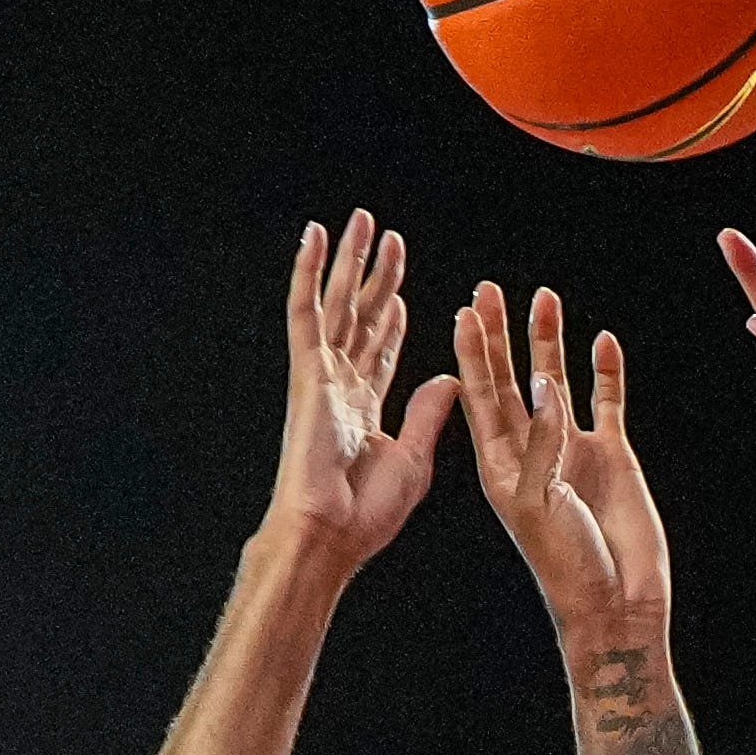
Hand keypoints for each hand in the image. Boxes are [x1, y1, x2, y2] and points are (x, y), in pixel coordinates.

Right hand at [264, 212, 458, 567]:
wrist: (330, 533)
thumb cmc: (366, 514)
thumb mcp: (414, 459)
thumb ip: (427, 414)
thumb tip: (449, 378)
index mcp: (364, 411)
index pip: (380, 354)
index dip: (389, 322)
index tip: (398, 294)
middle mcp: (341, 386)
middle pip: (360, 319)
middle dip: (373, 277)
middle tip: (386, 237)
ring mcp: (322, 375)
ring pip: (337, 303)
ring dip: (348, 260)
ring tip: (361, 221)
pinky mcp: (308, 371)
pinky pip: (306, 311)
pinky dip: (307, 272)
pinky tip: (313, 236)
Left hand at [451, 282, 669, 645]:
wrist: (617, 601)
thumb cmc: (566, 563)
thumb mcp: (537, 501)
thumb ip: (542, 441)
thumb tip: (547, 383)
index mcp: (500, 465)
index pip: (478, 396)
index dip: (471, 354)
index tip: (464, 312)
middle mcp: (532, 451)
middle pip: (509, 379)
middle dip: (500, 335)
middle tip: (489, 290)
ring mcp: (572, 450)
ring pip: (556, 382)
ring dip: (548, 342)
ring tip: (543, 298)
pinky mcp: (612, 456)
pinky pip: (607, 402)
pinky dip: (604, 372)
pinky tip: (602, 340)